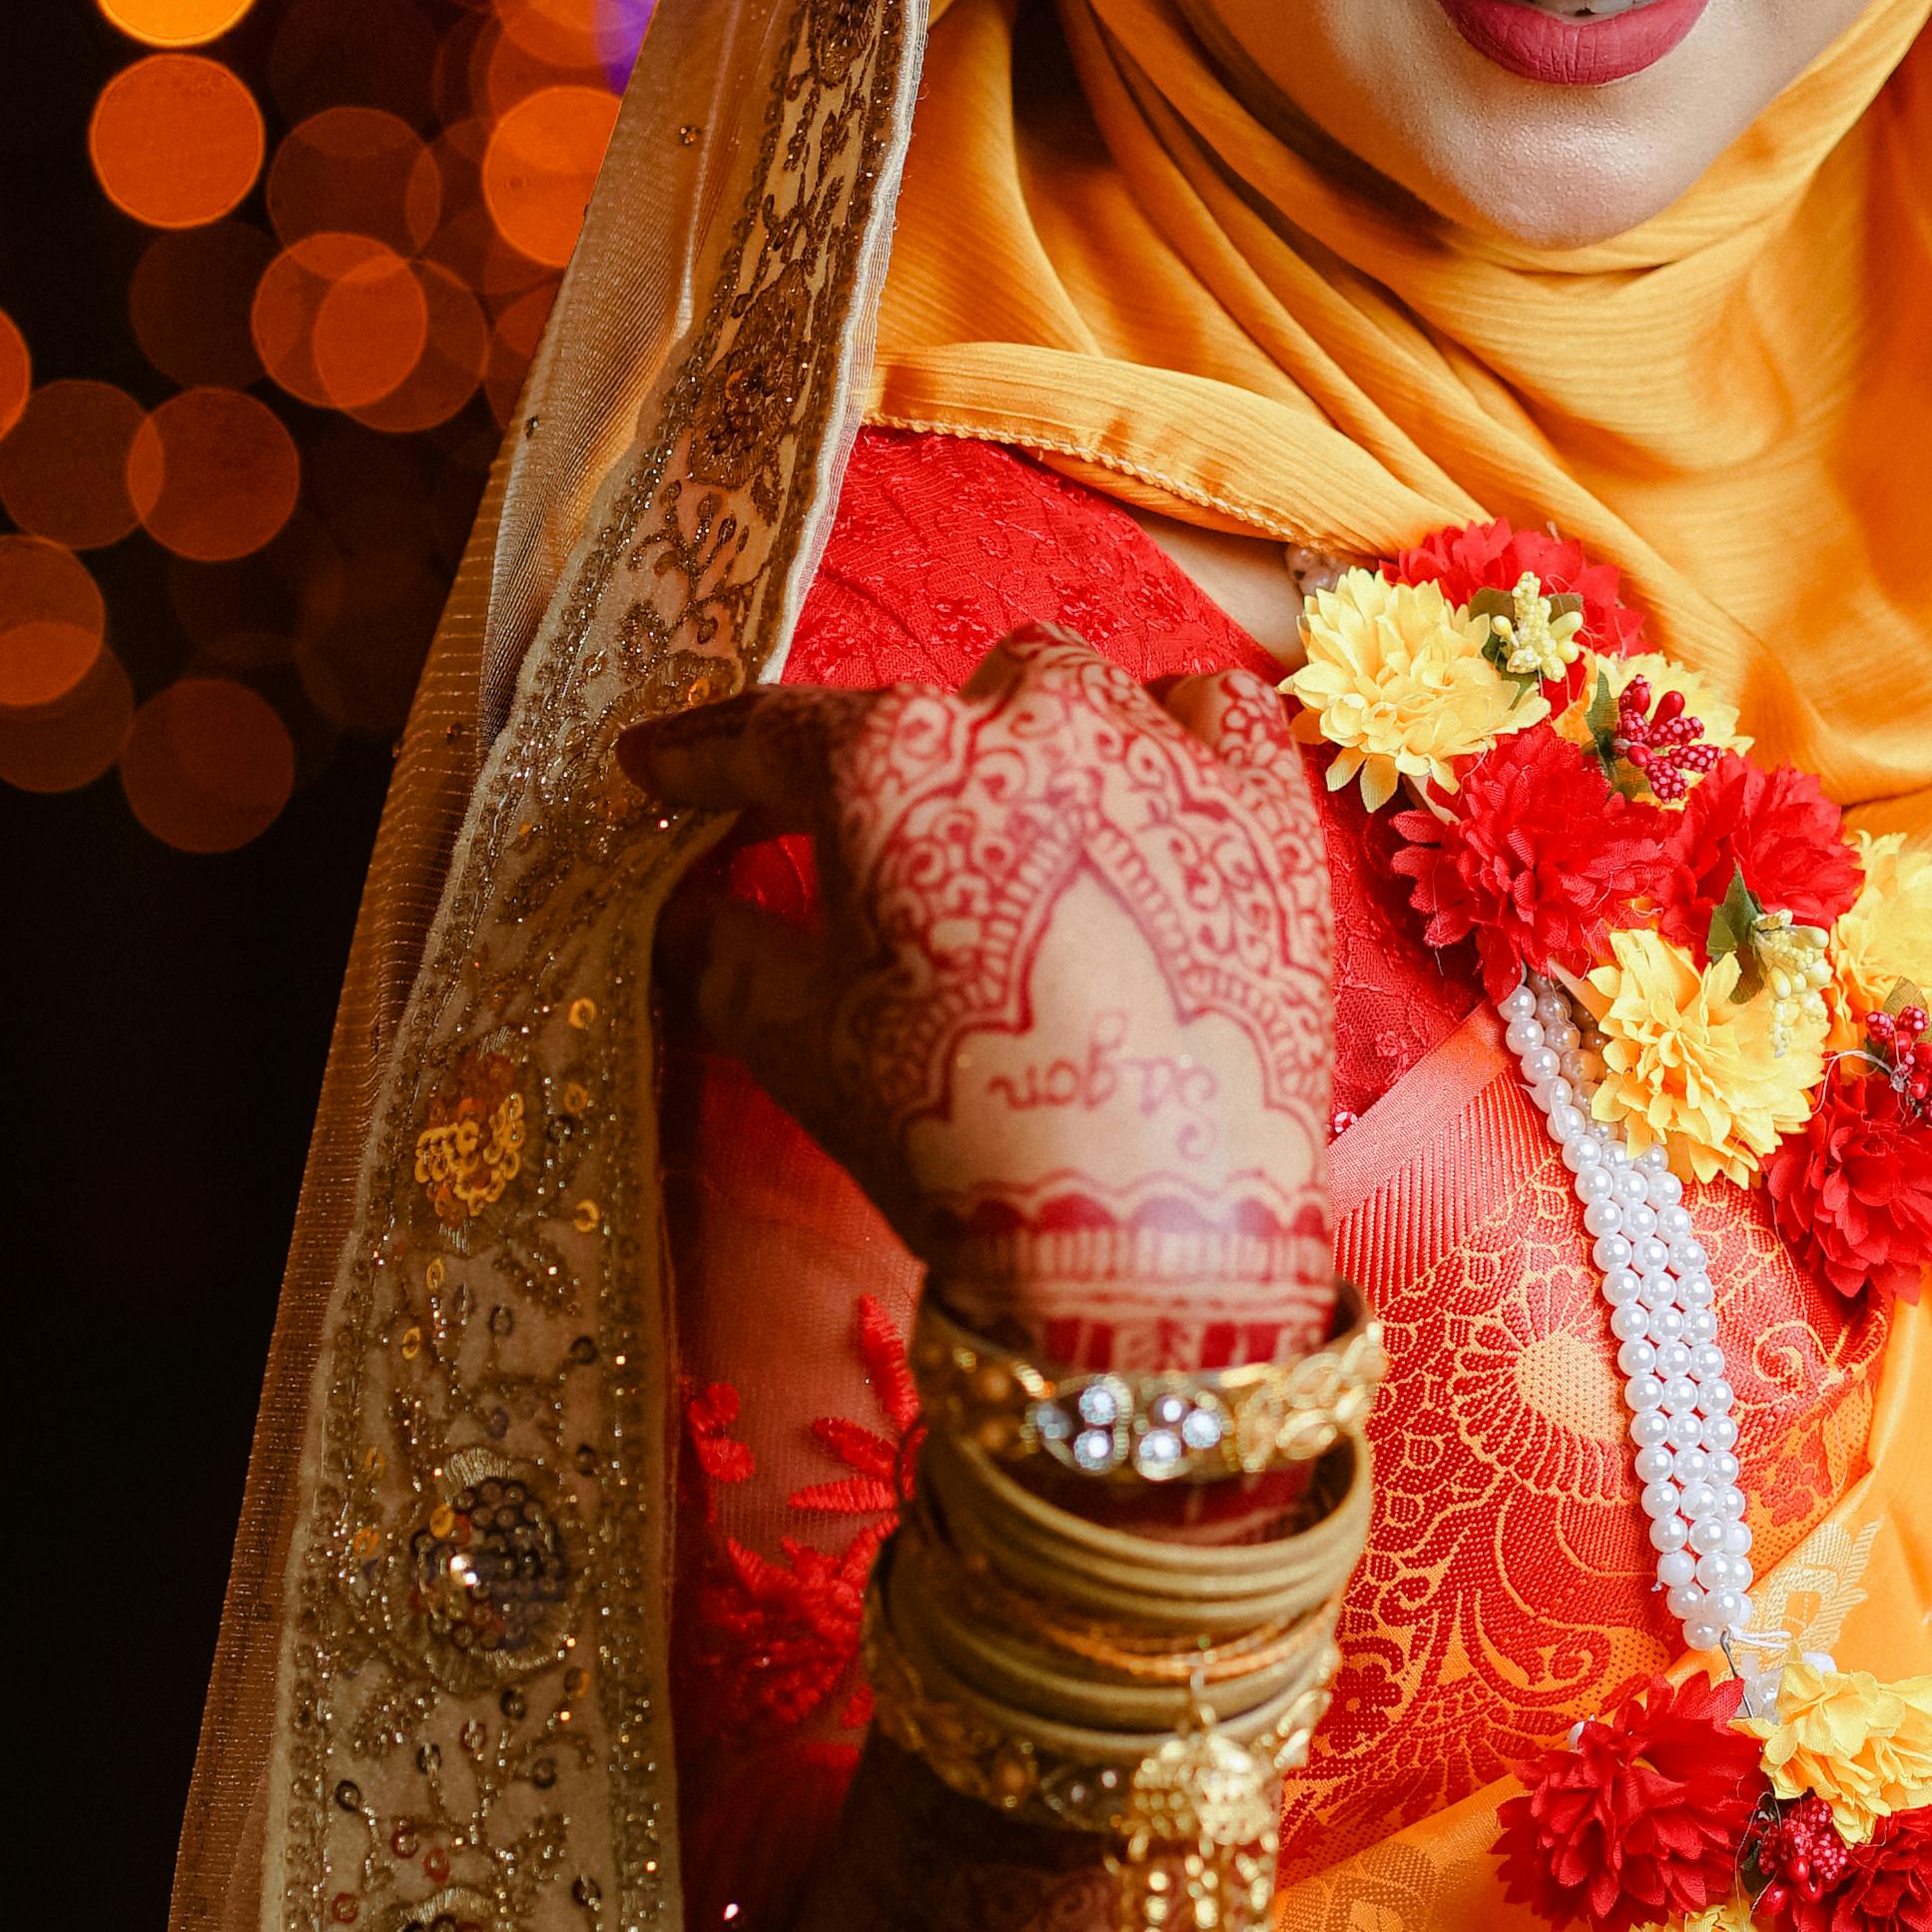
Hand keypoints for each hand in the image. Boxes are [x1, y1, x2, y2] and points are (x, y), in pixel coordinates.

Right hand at [629, 630, 1336, 1366]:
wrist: (1150, 1239)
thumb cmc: (957, 1135)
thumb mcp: (793, 1041)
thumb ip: (716, 945)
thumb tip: (684, 907)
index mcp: (892, 763)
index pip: (770, 734)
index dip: (703, 758)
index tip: (662, 770)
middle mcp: (1030, 718)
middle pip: (939, 707)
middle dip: (903, 771)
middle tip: (888, 865)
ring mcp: (1163, 751)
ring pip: (1077, 693)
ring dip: (1037, 746)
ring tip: (1029, 844)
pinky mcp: (1269, 809)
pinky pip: (1217, 717)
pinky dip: (1176, 744)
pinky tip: (1153, 803)